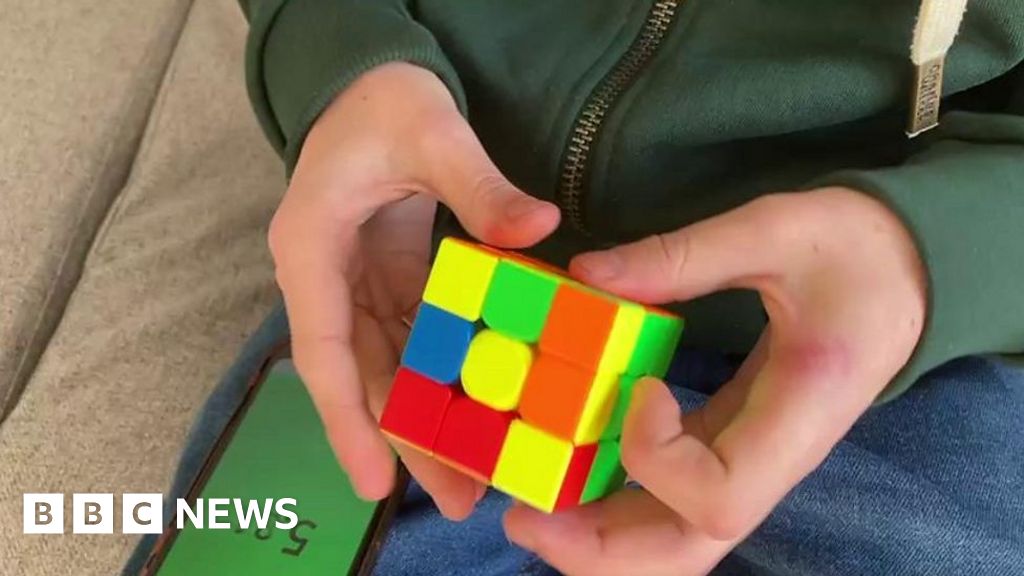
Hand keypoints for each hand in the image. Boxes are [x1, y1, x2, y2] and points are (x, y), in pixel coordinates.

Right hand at [269, 63, 559, 518]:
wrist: (366, 78)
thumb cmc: (382, 98)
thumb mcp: (430, 130)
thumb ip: (478, 183)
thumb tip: (537, 228)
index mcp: (312, 248)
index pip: (323, 350)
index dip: (347, 421)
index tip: (372, 484)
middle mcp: (327, 277)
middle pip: (361, 376)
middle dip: (404, 440)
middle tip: (456, 499)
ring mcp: (357, 281)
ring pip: (387, 366)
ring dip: (425, 420)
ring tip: (471, 475)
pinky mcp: (390, 277)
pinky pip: (412, 338)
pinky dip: (441, 376)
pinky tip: (475, 411)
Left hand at [504, 188, 925, 574]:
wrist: (908, 269)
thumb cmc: (858, 245)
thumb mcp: (777, 227)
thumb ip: (684, 254)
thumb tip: (589, 275)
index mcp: (802, 413)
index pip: (723, 499)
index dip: (660, 461)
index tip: (637, 388)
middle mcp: (776, 458)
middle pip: (691, 548)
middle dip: (602, 549)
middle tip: (524, 517)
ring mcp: (753, 457)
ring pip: (679, 536)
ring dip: (601, 536)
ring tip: (530, 510)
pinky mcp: (732, 442)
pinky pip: (674, 496)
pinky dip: (616, 498)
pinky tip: (568, 471)